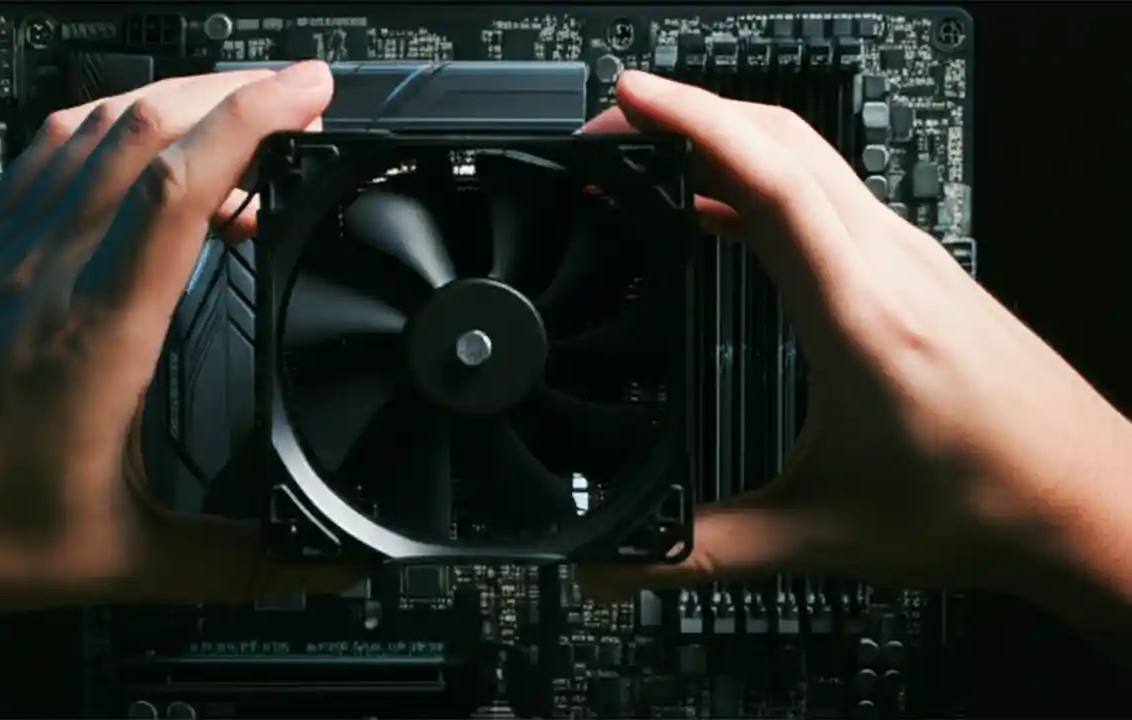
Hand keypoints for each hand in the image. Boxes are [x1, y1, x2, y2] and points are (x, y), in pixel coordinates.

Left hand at [0, 61, 352, 651]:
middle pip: (144, 127)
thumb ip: (238, 563)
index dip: (253, 121)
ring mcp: (9, 251)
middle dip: (236, 91)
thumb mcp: (123, 559)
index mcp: (98, 334)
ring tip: (241, 111)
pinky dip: (114, 124)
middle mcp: (49, 270)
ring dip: (179, 99)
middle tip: (302, 96)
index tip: (309, 97)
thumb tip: (322, 567)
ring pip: (96, 126)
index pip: (180, 184)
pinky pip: (50, 151)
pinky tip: (142, 145)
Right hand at [579, 72, 1131, 625]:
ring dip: (728, 139)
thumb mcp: (822, 534)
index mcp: (860, 311)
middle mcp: (890, 263)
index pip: (767, 174)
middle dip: (689, 113)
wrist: (1088, 499)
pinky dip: (763, 178)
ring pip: (810, 158)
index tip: (627, 101)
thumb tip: (611, 569)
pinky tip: (725, 214)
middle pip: (783, 139)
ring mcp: (910, 258)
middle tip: (614, 127)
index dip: (689, 122)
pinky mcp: (917, 271)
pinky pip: (828, 193)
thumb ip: (703, 551)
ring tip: (654, 156)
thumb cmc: (988, 501)